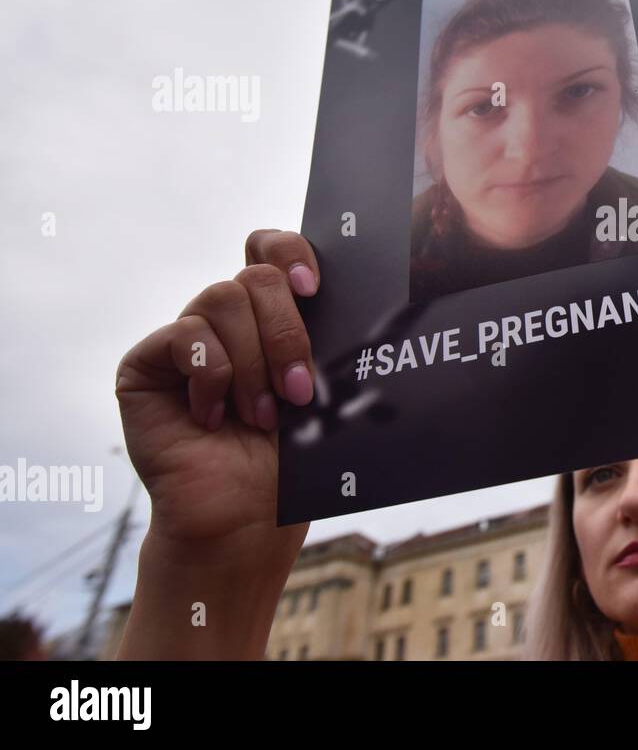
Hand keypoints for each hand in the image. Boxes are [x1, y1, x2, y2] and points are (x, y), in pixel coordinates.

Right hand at [114, 230, 321, 566]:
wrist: (246, 518)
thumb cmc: (290, 459)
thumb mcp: (321, 389)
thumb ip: (324, 339)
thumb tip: (363, 298)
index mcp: (271, 316)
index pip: (271, 248)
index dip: (291, 250)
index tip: (315, 286)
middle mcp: (227, 320)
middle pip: (256, 276)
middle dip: (287, 331)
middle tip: (300, 388)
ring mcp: (185, 339)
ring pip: (222, 300)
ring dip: (253, 364)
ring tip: (262, 417)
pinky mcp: (146, 365)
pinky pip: (184, 337)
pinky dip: (211, 376)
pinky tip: (214, 417)